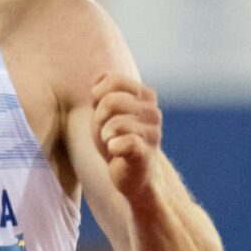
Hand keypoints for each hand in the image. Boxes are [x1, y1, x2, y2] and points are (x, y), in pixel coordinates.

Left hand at [92, 73, 162, 195]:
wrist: (130, 174)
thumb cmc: (116, 139)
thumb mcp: (105, 110)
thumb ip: (104, 90)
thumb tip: (101, 76)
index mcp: (146, 96)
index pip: (113, 80)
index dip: (98, 96)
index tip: (100, 112)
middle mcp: (153, 111)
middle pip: (110, 101)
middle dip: (99, 117)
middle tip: (105, 132)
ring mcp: (153, 133)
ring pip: (114, 123)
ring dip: (104, 135)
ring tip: (110, 143)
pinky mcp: (146, 153)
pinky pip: (124, 142)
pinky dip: (112, 147)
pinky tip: (115, 152)